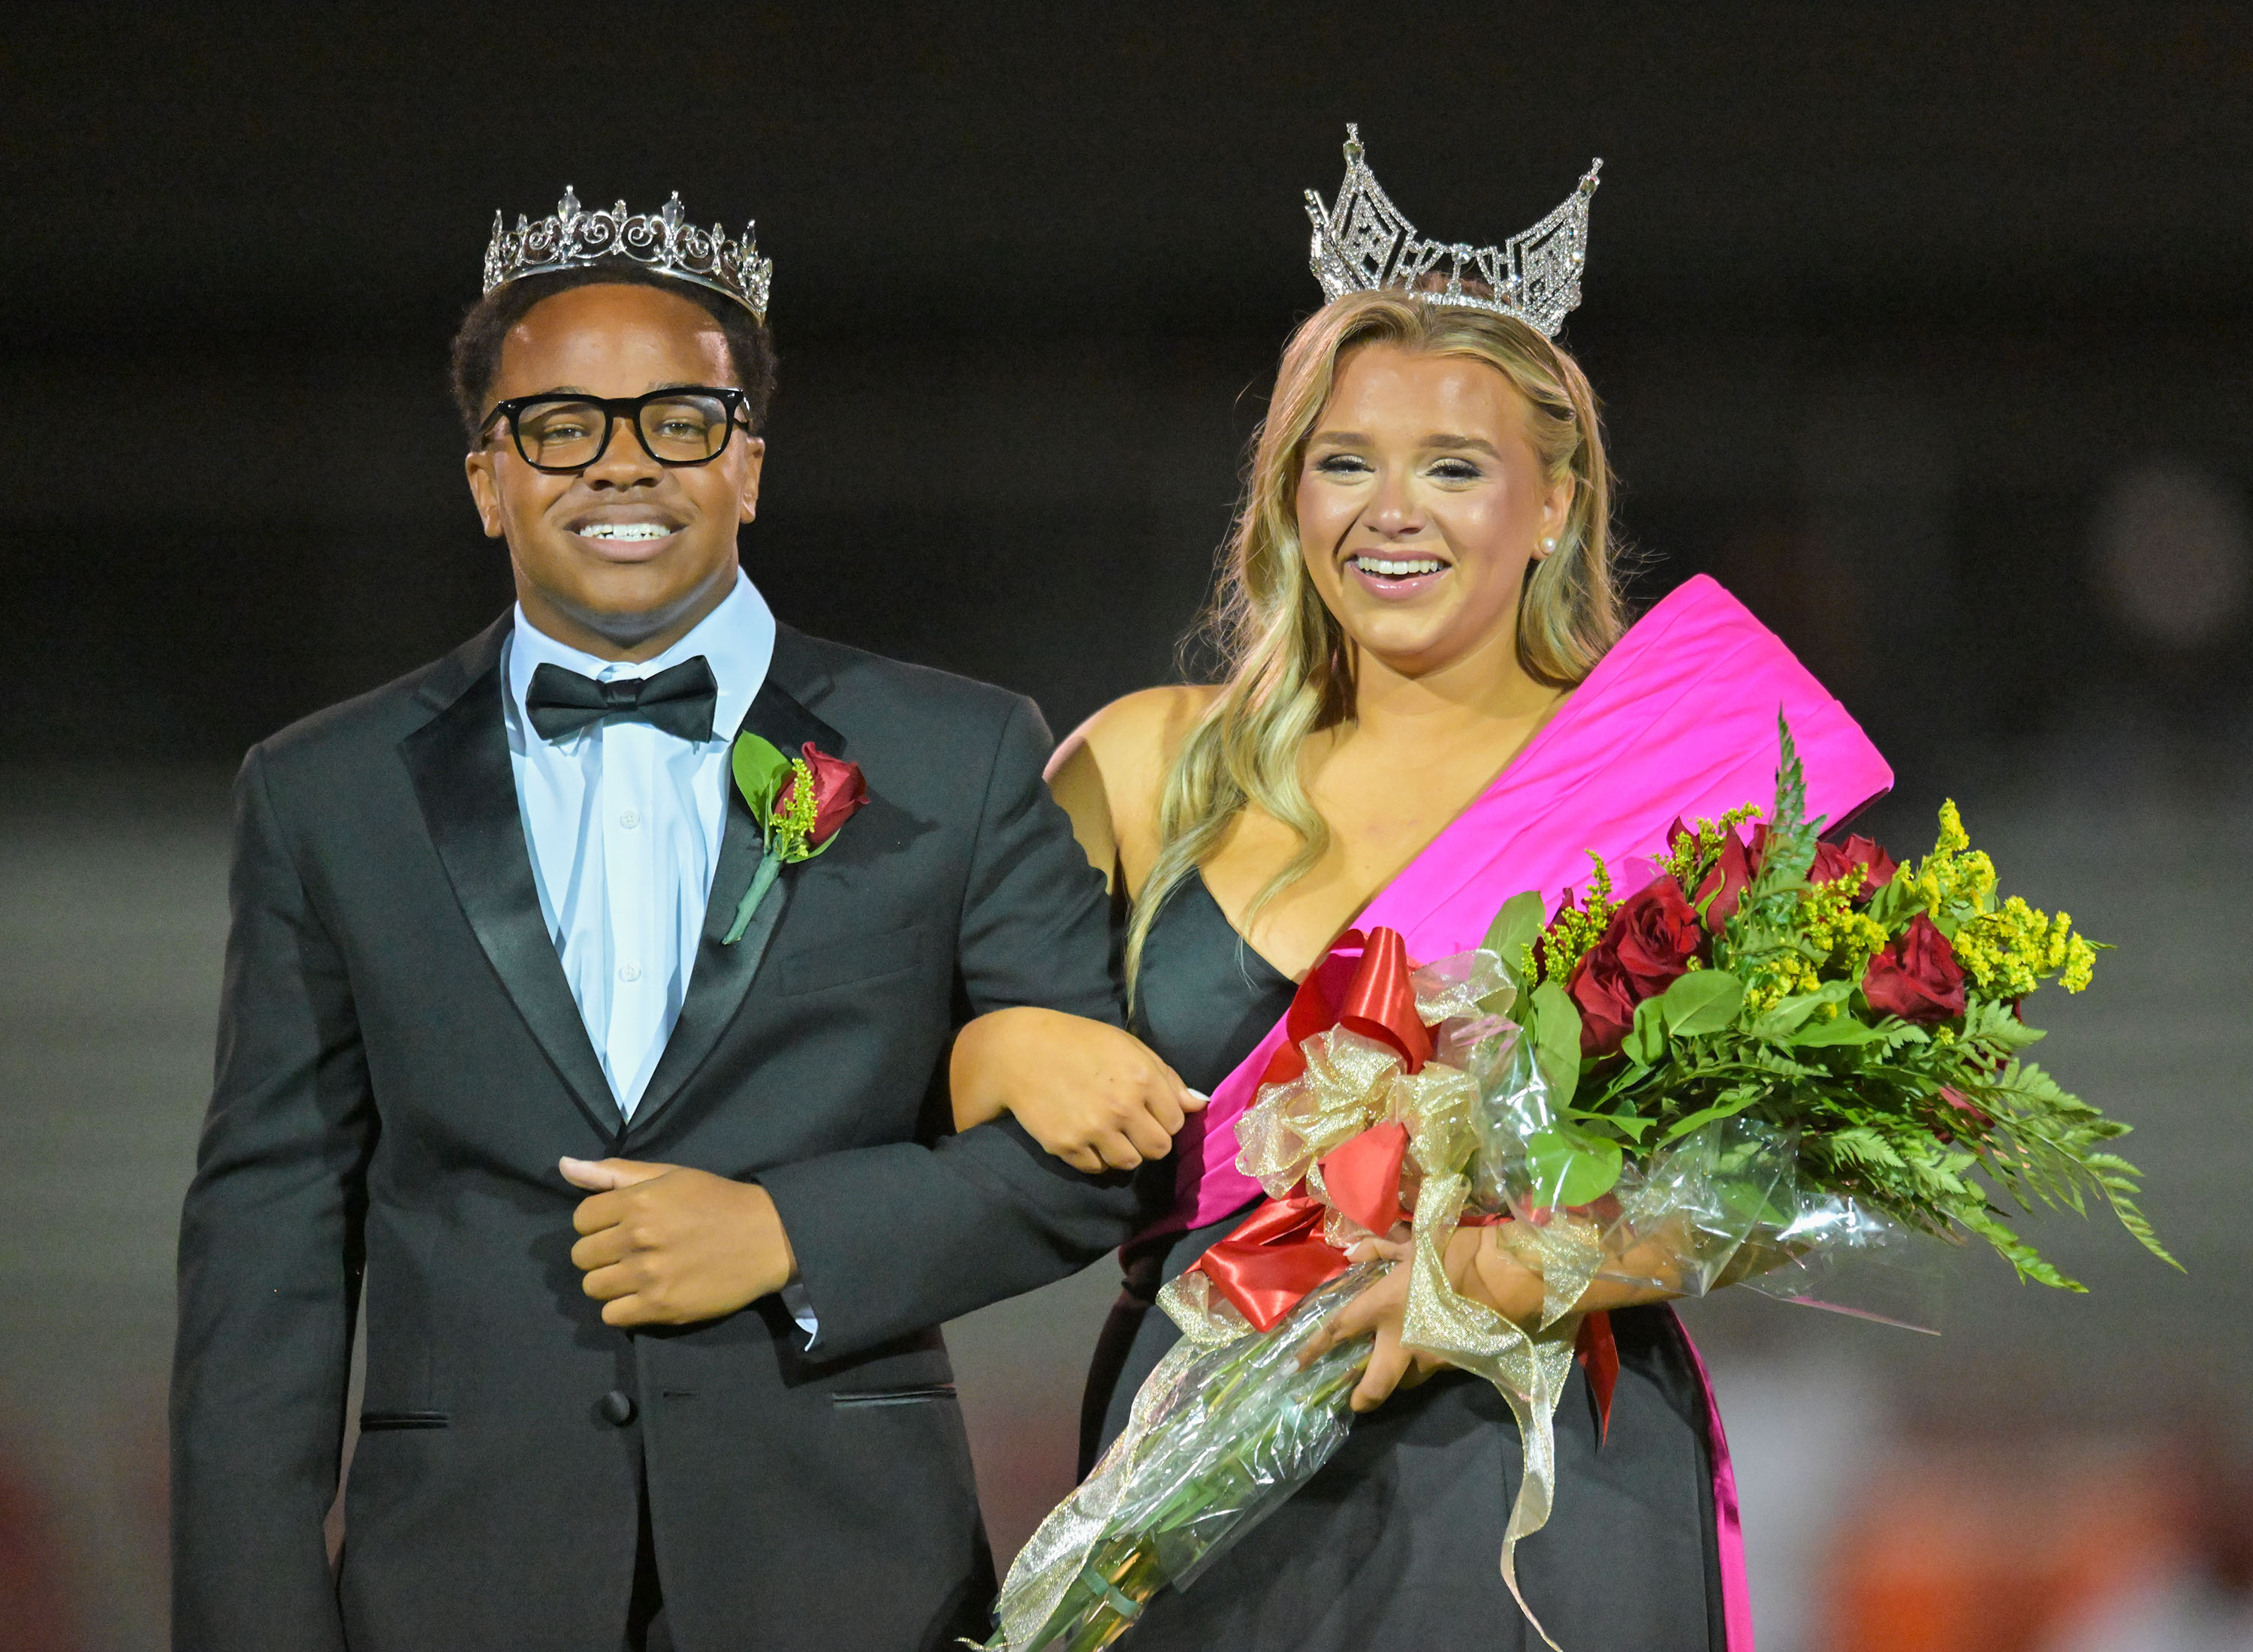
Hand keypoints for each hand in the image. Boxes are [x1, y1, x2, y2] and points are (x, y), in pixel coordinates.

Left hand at [561, 1157, 795, 1327]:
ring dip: (609, 1282)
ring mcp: (648, 1276)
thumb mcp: (669, 1175)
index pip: (581, 1218)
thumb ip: (614, 1173)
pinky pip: (612, 1316)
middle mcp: (637, 1238)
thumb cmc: (717, 1201)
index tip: (619, 1225)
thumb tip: (564, 1166)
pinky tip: (644, 1295)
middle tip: (628, 1251)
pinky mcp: (661, 1307)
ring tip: (636, 1275)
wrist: (768, 1238)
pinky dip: (622, 1308)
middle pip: (581, 1256)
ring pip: (593, 1287)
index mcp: (638, 1202)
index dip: (597, 1222)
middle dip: (600, 1253)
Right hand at [949, 1007, 1204, 1173]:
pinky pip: (1096, 1168)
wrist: (1020, 1051)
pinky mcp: (1067, 1146)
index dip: (1164, 1117)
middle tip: (1132, 1125)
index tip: (1149, 1110)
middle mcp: (1122, 1106)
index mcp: (1142, 1077)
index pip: (1176, 1121)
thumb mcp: (1127, 1046)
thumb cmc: (1079, 1042)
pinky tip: (1084, 1134)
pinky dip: (1094, 1156)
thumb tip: (1200, 1105)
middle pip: (1158, 1149)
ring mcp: (1093, 1129)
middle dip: (1149, 1139)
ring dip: (1124, 1151)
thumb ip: (1166, 1077)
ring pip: (1130, 1163)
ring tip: (1108, 1130)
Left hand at [1293, 1234, 1446, 1412]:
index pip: (1338, 1331)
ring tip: (1398, 1360)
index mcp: (1383, 1307)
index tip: (1296, 1366)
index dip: (1314, 1350)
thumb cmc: (1458, 1251)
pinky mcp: (1457, 1365)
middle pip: (1372, 1389)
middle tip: (1354, 1397)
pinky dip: (1424, 1363)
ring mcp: (1431, 1359)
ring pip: (1405, 1382)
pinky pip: (1431, 1371)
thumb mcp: (1415, 1243)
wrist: (1511, 1274)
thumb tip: (1351, 1253)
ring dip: (1397, 1375)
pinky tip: (1431, 1345)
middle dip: (1360, 1398)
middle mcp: (1402, 1342)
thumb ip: (1379, 1251)